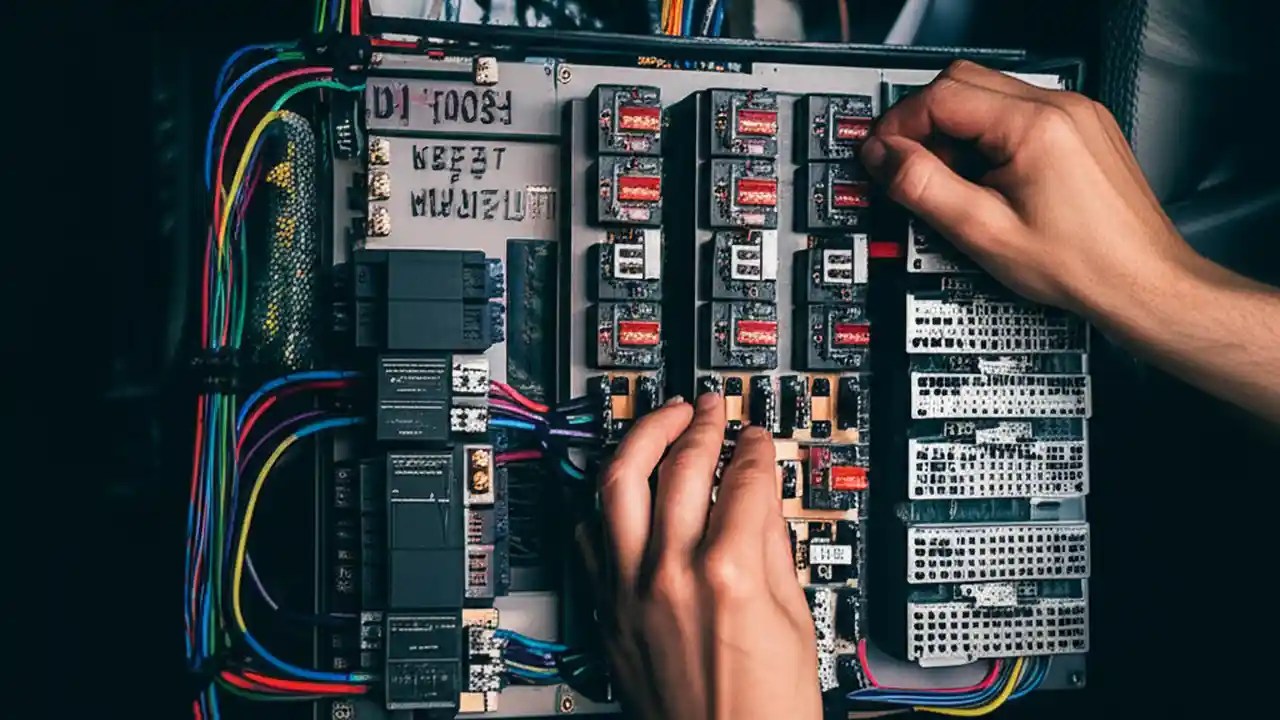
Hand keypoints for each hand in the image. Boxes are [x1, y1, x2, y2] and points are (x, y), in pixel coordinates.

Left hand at [589, 393, 820, 719]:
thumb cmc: (764, 710)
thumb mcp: (794, 619)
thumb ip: (772, 546)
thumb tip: (761, 495)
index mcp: (730, 574)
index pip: (743, 479)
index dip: (755, 447)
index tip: (758, 437)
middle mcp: (671, 573)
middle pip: (679, 466)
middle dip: (699, 424)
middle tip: (711, 409)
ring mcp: (631, 589)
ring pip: (617, 485)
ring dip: (640, 440)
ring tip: (660, 419)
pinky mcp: (608, 609)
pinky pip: (591, 534)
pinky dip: (607, 500)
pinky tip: (625, 484)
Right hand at [860, 60, 1191, 316]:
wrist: (1141, 282)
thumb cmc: (1081, 265)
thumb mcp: (983, 233)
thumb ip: (923, 187)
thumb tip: (883, 158)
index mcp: (1036, 126)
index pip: (941, 97)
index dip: (899, 126)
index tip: (881, 157)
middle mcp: (1060, 107)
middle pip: (962, 81)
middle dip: (923, 122)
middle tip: (907, 167)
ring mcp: (1076, 113)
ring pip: (988, 93)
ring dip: (954, 130)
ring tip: (952, 182)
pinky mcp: (1082, 127)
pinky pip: (1017, 111)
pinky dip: (987, 136)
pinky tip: (986, 179)